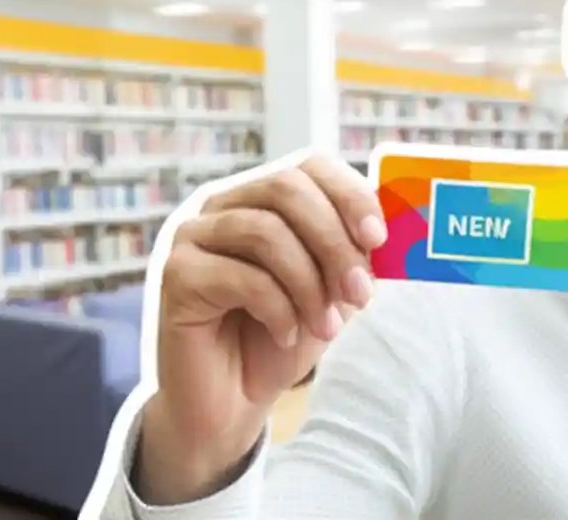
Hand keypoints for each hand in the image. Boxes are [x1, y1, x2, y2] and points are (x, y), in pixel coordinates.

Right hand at [135, 153, 386, 503]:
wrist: (232, 401)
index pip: (308, 166)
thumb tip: (389, 231)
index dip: (349, 195)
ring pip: (265, 233)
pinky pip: (241, 277)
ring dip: (309, 285)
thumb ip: (354, 254)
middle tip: (362, 295)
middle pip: (286, 190)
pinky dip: (278, 310)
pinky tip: (285, 335)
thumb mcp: (331, 291)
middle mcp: (224, 205)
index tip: (379, 238)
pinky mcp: (177, 275)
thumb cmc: (282, 338)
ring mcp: (194, 236)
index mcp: (263, 198)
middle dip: (334, 243)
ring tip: (326, 327)